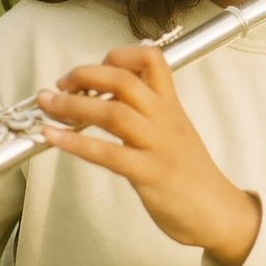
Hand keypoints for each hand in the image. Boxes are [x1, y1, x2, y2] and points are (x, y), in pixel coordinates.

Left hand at [37, 46, 260, 265]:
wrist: (218, 210)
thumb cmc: (191, 173)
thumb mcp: (174, 131)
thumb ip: (149, 112)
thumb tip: (114, 95)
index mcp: (171, 106)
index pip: (152, 60)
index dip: (120, 55)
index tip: (96, 66)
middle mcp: (164, 119)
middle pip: (125, 80)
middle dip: (86, 75)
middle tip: (60, 84)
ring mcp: (158, 145)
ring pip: (113, 112)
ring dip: (74, 105)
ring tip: (48, 104)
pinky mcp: (149, 174)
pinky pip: (109, 153)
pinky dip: (76, 143)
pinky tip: (53, 137)